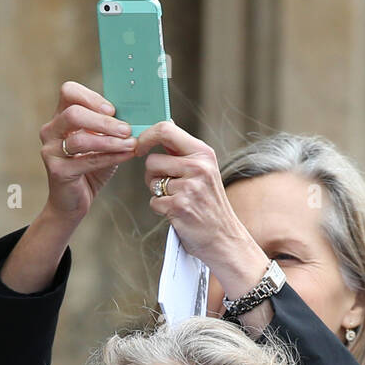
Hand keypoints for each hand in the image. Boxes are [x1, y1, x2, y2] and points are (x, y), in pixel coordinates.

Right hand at [40, 81, 136, 221]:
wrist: (72, 202)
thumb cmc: (88, 169)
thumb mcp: (99, 142)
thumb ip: (108, 127)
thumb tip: (135, 113)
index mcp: (60, 117)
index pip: (69, 91)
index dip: (91, 97)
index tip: (112, 109)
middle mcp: (50, 131)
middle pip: (74, 113)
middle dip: (103, 121)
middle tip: (126, 128)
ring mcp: (51, 151)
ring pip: (80, 139)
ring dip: (109, 141)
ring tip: (130, 143)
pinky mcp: (58, 171)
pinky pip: (87, 161)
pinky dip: (110, 157)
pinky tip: (127, 155)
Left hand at [134, 121, 268, 296]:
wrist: (224, 238)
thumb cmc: (210, 204)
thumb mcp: (205, 171)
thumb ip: (184, 151)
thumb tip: (165, 125)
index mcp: (203, 153)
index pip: (166, 129)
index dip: (146, 137)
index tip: (140, 147)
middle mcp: (198, 167)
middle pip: (152, 160)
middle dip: (153, 174)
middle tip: (168, 186)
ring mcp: (189, 187)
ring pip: (151, 181)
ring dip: (157, 192)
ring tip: (177, 199)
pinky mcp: (179, 207)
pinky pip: (153, 201)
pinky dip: (160, 209)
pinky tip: (177, 212)